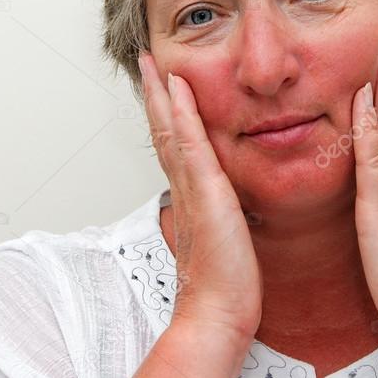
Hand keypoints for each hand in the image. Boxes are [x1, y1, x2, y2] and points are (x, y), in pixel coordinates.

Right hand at [138, 51, 262, 345]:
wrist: (218, 314)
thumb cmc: (226, 288)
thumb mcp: (226, 243)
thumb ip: (223, 222)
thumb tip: (228, 215)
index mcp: (192, 201)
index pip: (176, 150)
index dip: (168, 117)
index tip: (165, 88)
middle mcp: (185, 191)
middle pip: (163, 133)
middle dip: (156, 96)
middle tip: (148, 63)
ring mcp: (192, 191)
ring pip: (170, 132)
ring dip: (162, 94)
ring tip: (155, 63)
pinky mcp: (205, 195)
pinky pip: (190, 146)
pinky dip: (182, 115)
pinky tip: (178, 89)